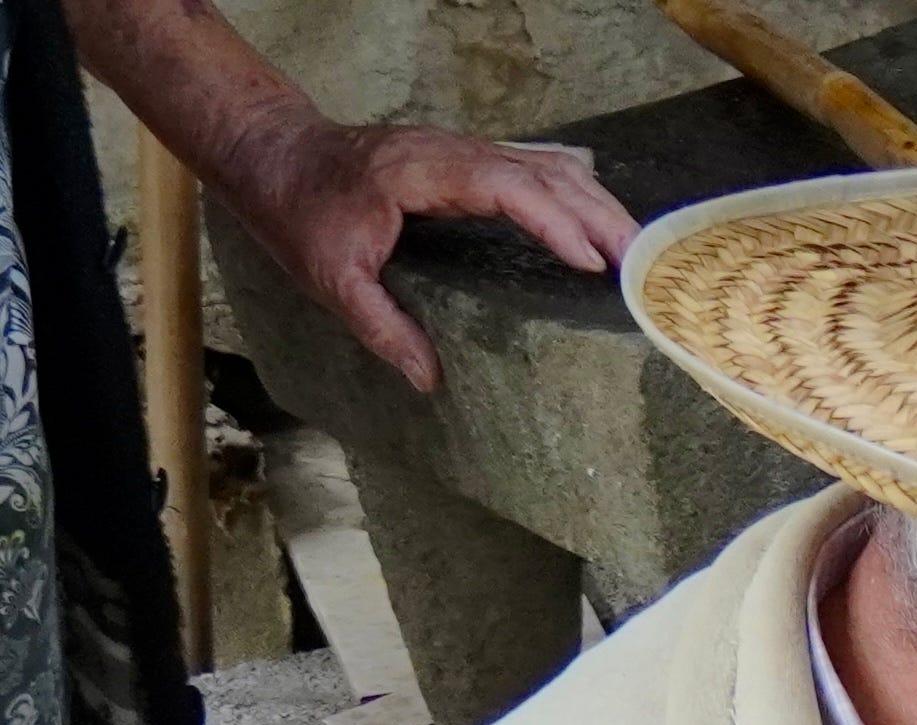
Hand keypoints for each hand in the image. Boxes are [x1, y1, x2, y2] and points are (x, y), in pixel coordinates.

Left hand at [212, 119, 634, 394]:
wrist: (271, 153)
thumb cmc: (296, 208)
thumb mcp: (327, 277)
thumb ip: (381, 326)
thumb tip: (431, 380)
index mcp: (419, 173)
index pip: (505, 186)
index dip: (554, 221)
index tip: (592, 263)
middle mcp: (450, 152)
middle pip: (545, 171)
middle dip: (601, 217)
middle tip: (645, 267)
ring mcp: (462, 152)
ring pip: (549, 165)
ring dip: (598, 205)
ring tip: (639, 253)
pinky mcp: (468, 161)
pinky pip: (537, 169)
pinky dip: (577, 197)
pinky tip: (601, 227)